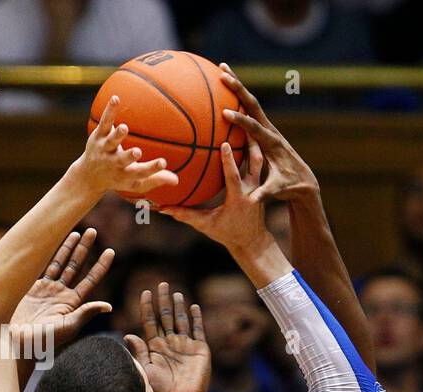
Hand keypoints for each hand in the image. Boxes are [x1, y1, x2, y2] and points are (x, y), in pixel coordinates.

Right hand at [8, 228, 112, 348]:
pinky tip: (53, 241)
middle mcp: (62, 295)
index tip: (111, 251)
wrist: (16, 343)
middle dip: (86, 249)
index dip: (101, 265)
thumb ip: (85, 314)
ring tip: (78, 231)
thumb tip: (109, 306)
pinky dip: (49, 254)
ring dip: (69, 248)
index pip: (91, 280)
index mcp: (73, 304)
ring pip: (61, 264)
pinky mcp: (32, 288)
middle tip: (94, 231)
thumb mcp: (67, 327)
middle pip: (77, 266)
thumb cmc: (42, 341)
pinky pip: (43, 267)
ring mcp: (47, 291)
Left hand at [70, 96, 179, 198]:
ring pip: (111, 142)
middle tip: (137, 152)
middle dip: (129, 156)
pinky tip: (116, 99)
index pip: (140, 174)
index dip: (152, 169)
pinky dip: (110, 111)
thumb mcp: (136, 183)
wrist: (89, 175)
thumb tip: (177, 180)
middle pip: (122, 160)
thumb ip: (156, 179)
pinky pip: (105, 122)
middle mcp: (114, 163)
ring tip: (124, 128)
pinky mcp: (98, 136)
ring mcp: (105, 149)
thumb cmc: (119, 179)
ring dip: (117, 135)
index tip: (163, 163)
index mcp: (126, 176)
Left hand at [125, 282, 210, 391]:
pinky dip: (196, 318)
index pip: (150, 321)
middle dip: (163, 301)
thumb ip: (139, 351)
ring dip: (179, 306)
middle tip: (162, 284)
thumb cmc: (159, 390)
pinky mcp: (200, 350)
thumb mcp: (145, 369)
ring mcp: (185, 346)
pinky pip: (198, 330)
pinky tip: (194, 307)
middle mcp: (169, 343)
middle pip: (166, 317)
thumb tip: (128, 334)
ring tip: (176, 292)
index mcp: (154, 346)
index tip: (145, 292)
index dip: (147, 307)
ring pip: (181, 320)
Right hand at [159, 124, 268, 251]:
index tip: (225, 143)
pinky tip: (247, 132)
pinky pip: (258, 162)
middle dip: (251, 142)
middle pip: (255, 162)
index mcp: (239, 200)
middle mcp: (252, 190)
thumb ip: (185, 215)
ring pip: (259, 159)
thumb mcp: (206, 226)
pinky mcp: (260, 184)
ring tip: (248, 119)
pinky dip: (254, 147)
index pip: (234, 177)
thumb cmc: (228, 234)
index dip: (230, 161)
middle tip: (245, 121)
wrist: (252, 241)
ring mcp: (258, 186)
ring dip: (254, 140)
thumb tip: (162, 208)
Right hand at [214, 63, 318, 203]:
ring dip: (237, 86)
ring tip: (221, 69)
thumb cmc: (290, 186)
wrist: (304, 181)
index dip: (241, 120)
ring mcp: (267, 128)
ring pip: (251, 102)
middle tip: (222, 72)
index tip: (225, 113)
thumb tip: (251, 200)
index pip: (255, 128)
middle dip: (238, 88)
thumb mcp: (279, 190)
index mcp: (273, 143)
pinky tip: (224, 89)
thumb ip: (266, 192)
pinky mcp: (264, 129)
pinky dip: (238, 97)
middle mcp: (271, 130)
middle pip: (253, 104)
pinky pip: (249, 109)